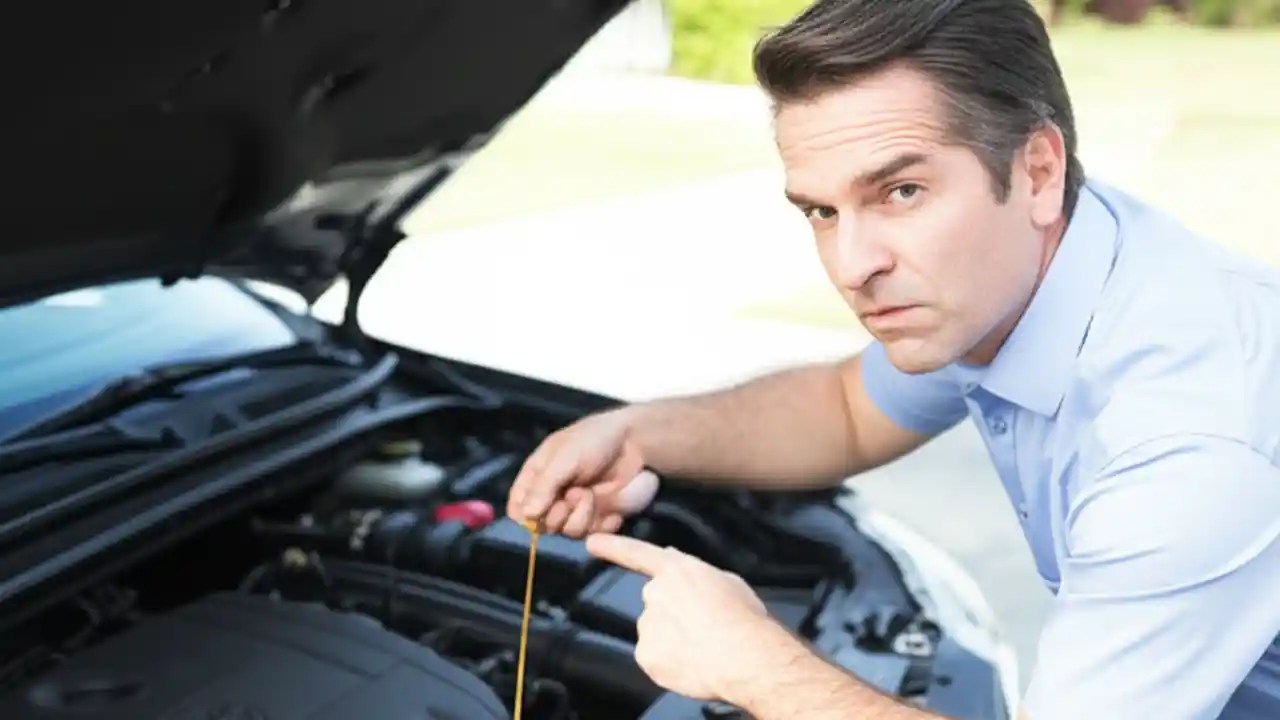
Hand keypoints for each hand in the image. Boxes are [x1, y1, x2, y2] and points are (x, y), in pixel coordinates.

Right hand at [507, 409, 659, 537]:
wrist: (634, 442)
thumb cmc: (594, 440)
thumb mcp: (565, 457)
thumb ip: (545, 485)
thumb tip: (527, 515)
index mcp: (537, 478)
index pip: (518, 507)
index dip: (524, 516)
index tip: (536, 516)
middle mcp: (553, 497)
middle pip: (543, 526)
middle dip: (558, 514)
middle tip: (573, 494)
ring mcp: (576, 509)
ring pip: (568, 532)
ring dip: (581, 516)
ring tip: (591, 494)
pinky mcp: (598, 517)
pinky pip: (594, 534)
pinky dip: (602, 523)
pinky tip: (609, 507)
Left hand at [585, 533, 792, 701]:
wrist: (744, 657)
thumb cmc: (744, 619)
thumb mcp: (728, 581)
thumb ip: (695, 571)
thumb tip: (674, 560)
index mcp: (676, 571)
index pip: (637, 554)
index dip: (613, 547)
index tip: (592, 543)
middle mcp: (654, 594)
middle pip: (656, 603)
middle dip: (673, 615)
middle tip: (702, 629)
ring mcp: (647, 625)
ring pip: (656, 633)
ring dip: (673, 640)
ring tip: (703, 648)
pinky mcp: (645, 655)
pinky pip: (654, 658)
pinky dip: (670, 663)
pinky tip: (693, 663)